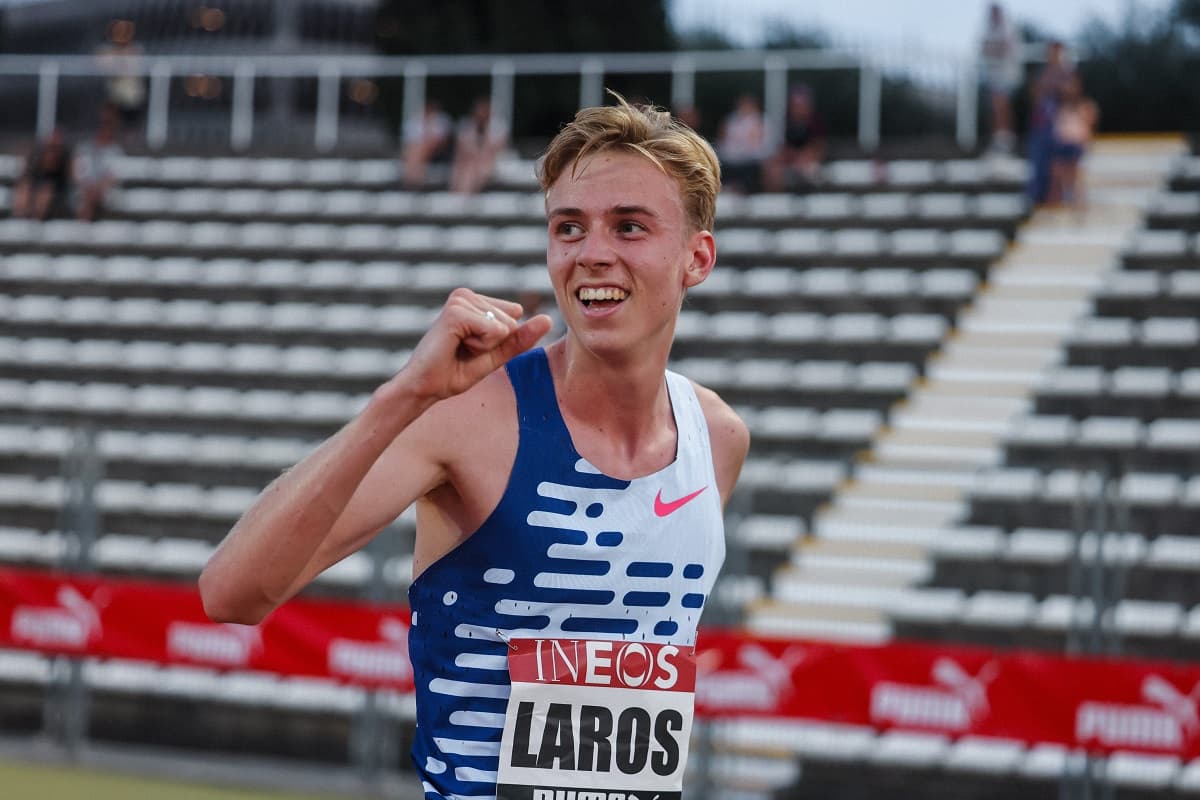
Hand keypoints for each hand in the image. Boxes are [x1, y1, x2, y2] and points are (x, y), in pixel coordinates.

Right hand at [388, 288, 552, 402]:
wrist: (426, 387)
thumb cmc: (455, 371)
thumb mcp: (496, 354)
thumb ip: (520, 338)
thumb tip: (548, 319)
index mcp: (475, 300)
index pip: (515, 314)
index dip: (500, 341)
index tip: (473, 348)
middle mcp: (466, 295)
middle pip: (512, 320)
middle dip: (494, 344)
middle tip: (464, 350)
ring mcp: (461, 300)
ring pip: (505, 326)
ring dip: (486, 346)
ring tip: (459, 348)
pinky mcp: (456, 312)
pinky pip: (494, 330)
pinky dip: (481, 346)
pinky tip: (456, 346)